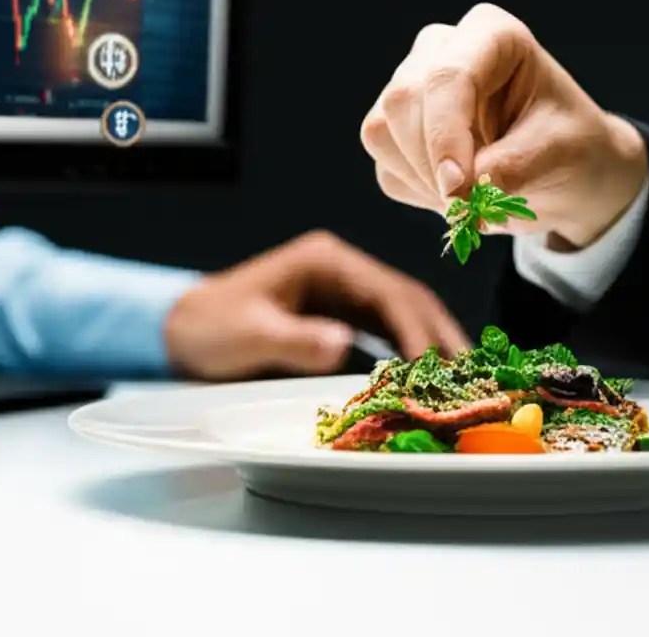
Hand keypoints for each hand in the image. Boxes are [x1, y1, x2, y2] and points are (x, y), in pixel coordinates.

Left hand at [164, 231, 468, 379]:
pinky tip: (426, 384)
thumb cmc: (207, 327)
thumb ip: (293, 340)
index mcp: (325, 261)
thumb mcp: (247, 335)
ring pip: (404, 317)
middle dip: (441, 338)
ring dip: (433, 348)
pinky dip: (410, 356)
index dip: (419, 331)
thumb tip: (342, 344)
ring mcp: (342, 294)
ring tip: (461, 387)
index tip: (437, 368)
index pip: (389, 293)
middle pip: (408, 301)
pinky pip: (386, 335)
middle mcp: (342, 271)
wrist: (177, 332)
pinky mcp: (339, 318)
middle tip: (471, 380)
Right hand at [360, 3, 648, 248]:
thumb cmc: (568, 146)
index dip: (444, 134)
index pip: (447, 76)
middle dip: (430, 163)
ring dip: (422, 180)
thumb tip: (457, 196)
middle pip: (402, 101)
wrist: (562, 171)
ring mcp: (411, 88)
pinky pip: (386, 167)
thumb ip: (509, 170)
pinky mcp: (394, 129)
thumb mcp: (557, 155)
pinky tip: (457, 192)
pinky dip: (418, 193)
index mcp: (491, 35)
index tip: (458, 187)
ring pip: (382, 133)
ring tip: (473, 196)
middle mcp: (441, 51)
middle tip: (471, 205)